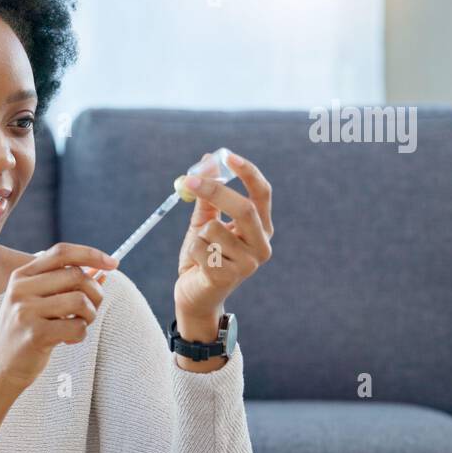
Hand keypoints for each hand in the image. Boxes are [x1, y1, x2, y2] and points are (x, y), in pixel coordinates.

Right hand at [0, 242, 116, 392]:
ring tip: (79, 324)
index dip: (91, 254)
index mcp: (21, 276)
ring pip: (80, 300)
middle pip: (76, 275)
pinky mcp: (35, 334)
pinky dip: (81, 334)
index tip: (113, 264)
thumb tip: (102, 272)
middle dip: (95, 293)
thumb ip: (65, 286)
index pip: (62, 252)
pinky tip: (68, 339)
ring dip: (90, 315)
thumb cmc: (25, 332)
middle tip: (91, 309)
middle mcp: (21, 289)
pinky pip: (77, 326)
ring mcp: (25, 311)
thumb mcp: (38, 303)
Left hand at [174, 151, 273, 340]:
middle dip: (216, 191)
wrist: (194, 295)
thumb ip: (209, 196)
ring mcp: (248, 264)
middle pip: (243, 209)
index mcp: (261, 229)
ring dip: (199, 235)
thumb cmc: (204, 256)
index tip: (229, 156)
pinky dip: (192, 251)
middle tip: (189, 179)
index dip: (248, 174)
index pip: (262, 195)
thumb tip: (208, 160)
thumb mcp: (206, 223)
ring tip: (202, 251)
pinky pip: (200, 248)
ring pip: (214, 229)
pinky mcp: (228, 277)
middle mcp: (261, 246)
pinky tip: (198, 265)